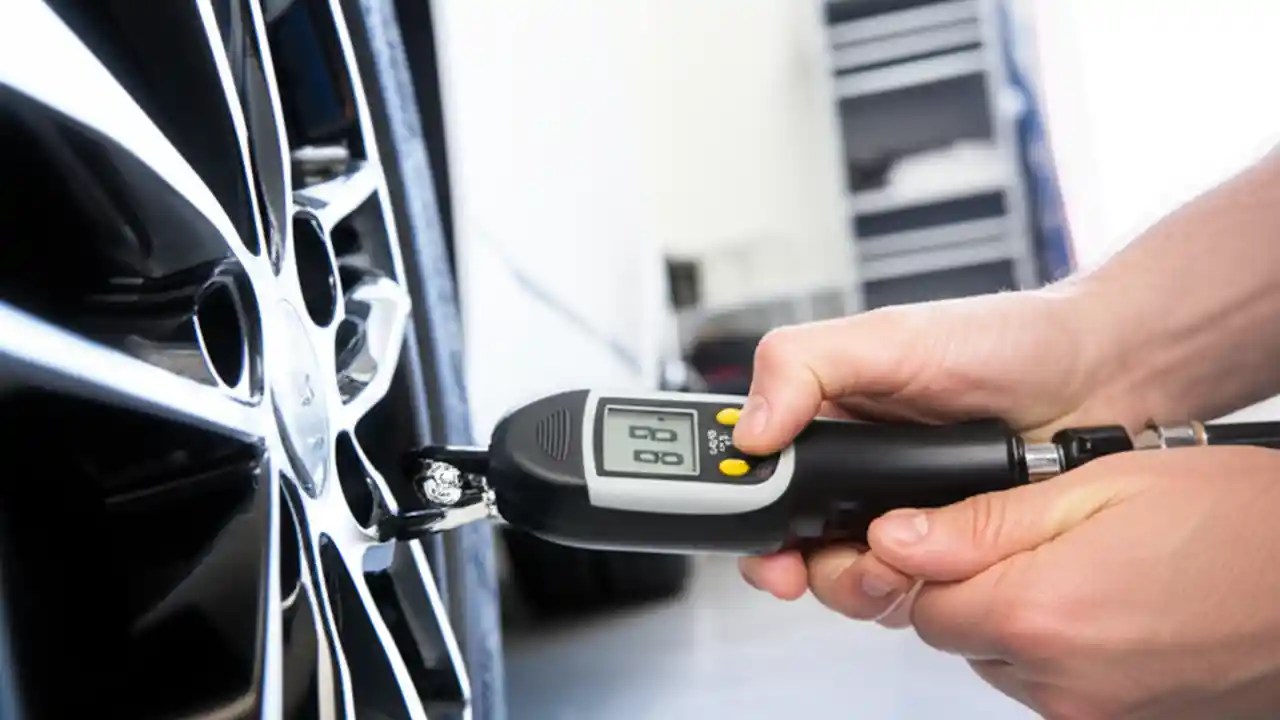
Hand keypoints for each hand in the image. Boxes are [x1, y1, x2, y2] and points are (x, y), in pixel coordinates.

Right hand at [735, 290, 1138, 618]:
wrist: (1106, 377)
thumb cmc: (1006, 341)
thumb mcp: (890, 336)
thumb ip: (804, 365)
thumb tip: (751, 429)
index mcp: (827, 417)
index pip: (759, 474)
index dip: (745, 513)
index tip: (759, 542)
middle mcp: (857, 472)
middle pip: (792, 542)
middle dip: (797, 566)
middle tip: (812, 566)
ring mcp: (904, 516)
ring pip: (848, 578)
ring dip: (858, 584)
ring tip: (894, 562)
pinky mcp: (951, 551)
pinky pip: (914, 594)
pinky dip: (918, 592)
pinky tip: (940, 565)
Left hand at [864, 447, 1279, 718]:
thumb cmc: (1237, 522)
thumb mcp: (1098, 489)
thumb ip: (983, 523)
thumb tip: (894, 538)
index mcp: (1040, 616)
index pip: (922, 604)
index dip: (934, 562)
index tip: (963, 533)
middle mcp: (1062, 685)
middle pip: (963, 638)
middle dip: (984, 588)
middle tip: (1052, 541)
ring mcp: (1098, 719)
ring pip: (1009, 666)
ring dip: (1029, 622)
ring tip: (1100, 571)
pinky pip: (1061, 691)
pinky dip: (1071, 653)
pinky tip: (1121, 610)